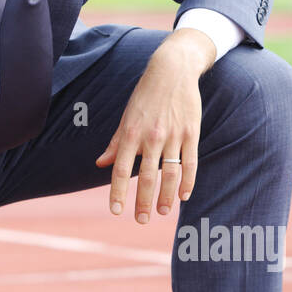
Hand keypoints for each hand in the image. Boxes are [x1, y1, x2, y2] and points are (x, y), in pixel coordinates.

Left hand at [94, 29, 213, 222]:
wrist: (172, 70)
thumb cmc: (145, 95)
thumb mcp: (126, 117)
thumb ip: (115, 143)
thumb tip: (100, 164)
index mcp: (131, 133)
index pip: (122, 169)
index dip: (118, 192)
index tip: (116, 211)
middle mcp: (151, 136)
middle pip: (147, 176)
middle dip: (143, 202)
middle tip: (141, 221)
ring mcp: (173, 135)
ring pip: (170, 173)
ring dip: (166, 196)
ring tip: (163, 212)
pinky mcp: (191, 133)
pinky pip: (190, 162)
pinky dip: (188, 182)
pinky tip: (184, 196)